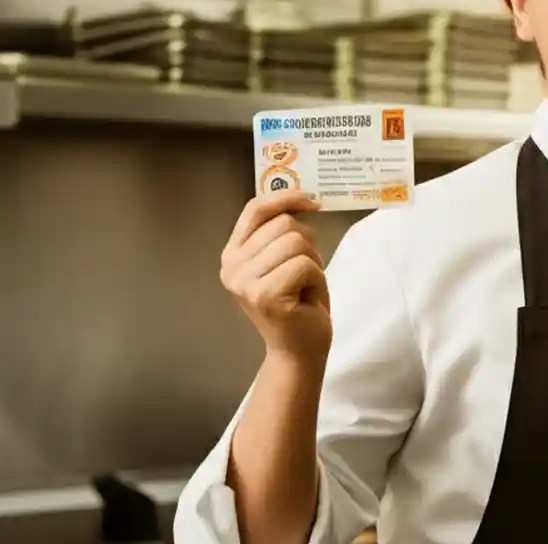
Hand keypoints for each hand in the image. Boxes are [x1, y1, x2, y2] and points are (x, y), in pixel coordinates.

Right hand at [220, 191, 331, 365]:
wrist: (299, 350)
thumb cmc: (298, 303)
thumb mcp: (284, 260)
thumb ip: (281, 232)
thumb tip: (302, 196)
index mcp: (233, 254)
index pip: (255, 209)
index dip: (286, 197)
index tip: (313, 201)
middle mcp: (232, 267)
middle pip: (284, 224)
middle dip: (307, 244)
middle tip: (304, 273)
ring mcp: (245, 283)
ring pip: (296, 242)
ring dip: (313, 262)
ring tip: (304, 286)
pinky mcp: (265, 296)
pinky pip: (305, 265)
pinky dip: (316, 278)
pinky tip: (306, 298)